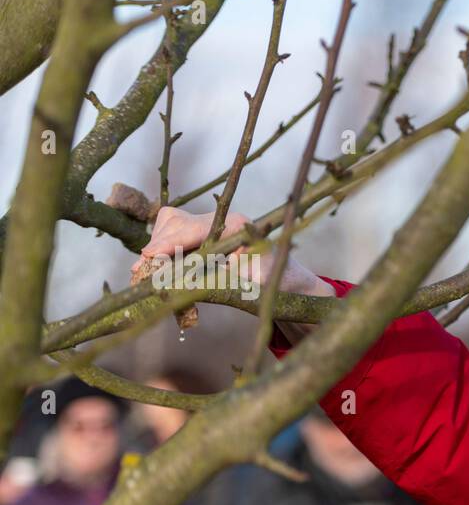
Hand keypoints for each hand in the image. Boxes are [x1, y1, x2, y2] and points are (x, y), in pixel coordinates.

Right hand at [131, 206, 329, 298]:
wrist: (292, 285)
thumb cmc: (277, 284)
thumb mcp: (251, 284)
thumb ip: (218, 279)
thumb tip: (179, 282)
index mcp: (235, 225)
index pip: (190, 227)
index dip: (166, 244)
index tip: (147, 260)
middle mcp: (221, 220)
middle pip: (174, 222)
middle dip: (157, 246)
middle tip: (139, 273)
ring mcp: (212, 226)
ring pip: (170, 226)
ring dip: (159, 248)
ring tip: (148, 274)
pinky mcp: (207, 237)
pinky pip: (176, 237)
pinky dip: (165, 252)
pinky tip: (160, 272)